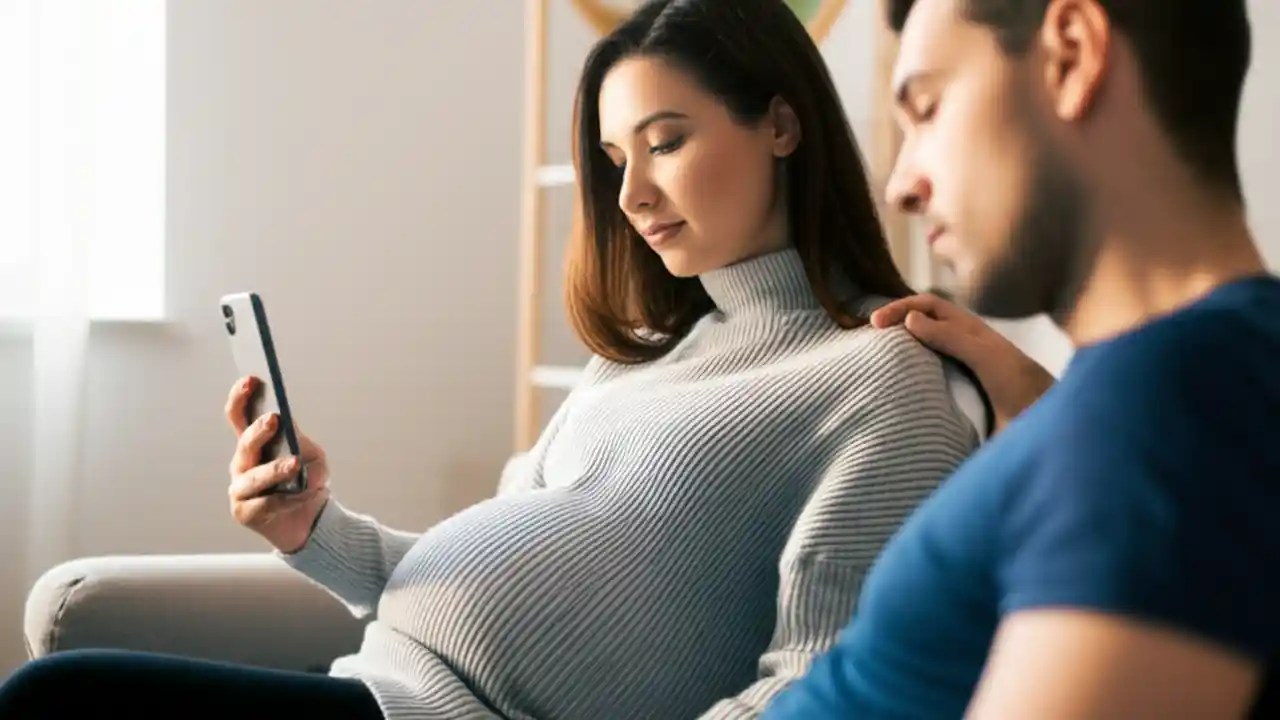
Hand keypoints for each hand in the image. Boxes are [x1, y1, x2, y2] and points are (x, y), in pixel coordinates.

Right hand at [224, 376, 330, 553]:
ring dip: (274, 469)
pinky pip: (265, 504)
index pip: (239, 415)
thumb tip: (285, 423)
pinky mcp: (245, 513)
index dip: (240, 397)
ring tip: (294, 464)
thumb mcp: (311, 455)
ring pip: (254, 476)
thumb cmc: (307, 480)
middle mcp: (241, 463)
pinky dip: (286, 499)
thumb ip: (297, 438)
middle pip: (245, 443)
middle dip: (258, 431)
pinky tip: (301, 495)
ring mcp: (240, 489)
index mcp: (253, 443)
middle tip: (273, 419)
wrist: (311, 519)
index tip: (251, 379)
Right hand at [871, 294, 1054, 432]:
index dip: (901, 308)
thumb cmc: (1025, 392)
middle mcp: (969, 346)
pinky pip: (934, 374)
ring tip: (877, 352)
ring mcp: (967, 369)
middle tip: (868, 332)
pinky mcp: (966, 395)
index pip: (929, 307)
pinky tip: (901, 381)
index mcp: (973, 333)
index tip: (874, 325)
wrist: (1051, 426)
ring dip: (904, 343)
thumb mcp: (987, 359)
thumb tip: (910, 320)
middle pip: (925, 321)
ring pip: (928, 346)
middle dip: (896, 321)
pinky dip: (914, 370)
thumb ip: (952, 339)